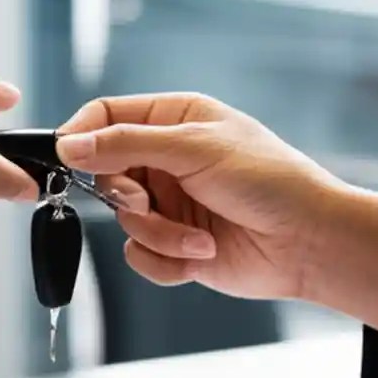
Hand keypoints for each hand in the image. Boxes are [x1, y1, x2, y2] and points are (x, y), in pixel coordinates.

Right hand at [56, 93, 377, 343]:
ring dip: (159, 234)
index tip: (69, 158)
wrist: (309, 242)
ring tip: (200, 237)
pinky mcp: (177, 245)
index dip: (83, 136)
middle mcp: (168, 160)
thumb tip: (70, 144)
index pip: (107, 116)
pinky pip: (140, 256)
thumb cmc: (268, 180)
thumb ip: (127, 144)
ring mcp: (172, 203)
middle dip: (128, 198)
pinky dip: (166, 260)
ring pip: (124, 222)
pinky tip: (202, 254)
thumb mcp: (193, 148)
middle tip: (150, 203)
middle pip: (107, 174)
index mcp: (175, 119)